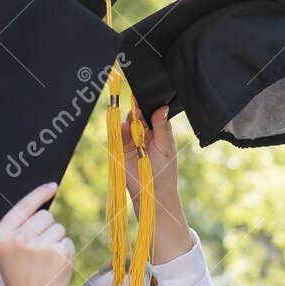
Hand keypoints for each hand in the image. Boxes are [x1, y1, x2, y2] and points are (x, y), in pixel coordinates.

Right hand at [0, 183, 72, 285]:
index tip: (52, 186)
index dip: (40, 194)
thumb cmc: (19, 274)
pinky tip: (53, 266)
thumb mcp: (8, 249)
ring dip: (56, 240)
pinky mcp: (59, 253)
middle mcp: (20, 237)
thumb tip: (45, 202)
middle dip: (46, 227)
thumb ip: (20, 227)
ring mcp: (41, 245)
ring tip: (44, 260)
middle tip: (37, 251)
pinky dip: (64, 251)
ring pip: (58, 227)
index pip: (24, 205)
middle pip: (45, 215)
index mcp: (2, 234)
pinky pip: (67, 241)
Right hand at [122, 106, 192, 262]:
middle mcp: (141, 132)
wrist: (153, 193)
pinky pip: (116, 135)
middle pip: (136, 114)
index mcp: (155, 130)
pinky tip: (125, 126)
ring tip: (134, 117)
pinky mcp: (119, 148)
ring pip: (126, 122)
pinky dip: (120, 129)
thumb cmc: (164, 171)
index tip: (145, 92)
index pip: (149, 111)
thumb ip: (163, 128)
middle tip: (138, 103)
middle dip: (136, 107)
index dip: (147, 102)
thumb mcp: (167, 147)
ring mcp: (129, 140)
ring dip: (129, 118)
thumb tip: (162, 108)